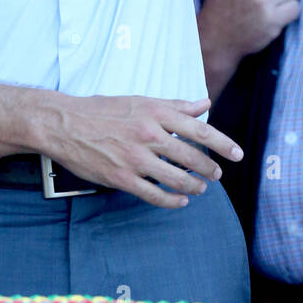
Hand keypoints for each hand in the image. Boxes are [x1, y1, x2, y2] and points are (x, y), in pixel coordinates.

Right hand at [43, 94, 243, 209]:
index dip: (222, 143)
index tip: (237, 154)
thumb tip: (203, 103)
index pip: (199, 128)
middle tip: (217, 174)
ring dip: (194, 187)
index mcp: (155, 112)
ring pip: (176, 178)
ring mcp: (135, 158)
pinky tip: (180, 201)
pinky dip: (172, 200)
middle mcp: (148, 134)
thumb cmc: (102, 110)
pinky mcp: (122, 177)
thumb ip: (174, 105)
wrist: (65, 123)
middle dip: (209, 169)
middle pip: (191, 156)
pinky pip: (154, 194)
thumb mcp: (140, 100)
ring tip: (201, 188)